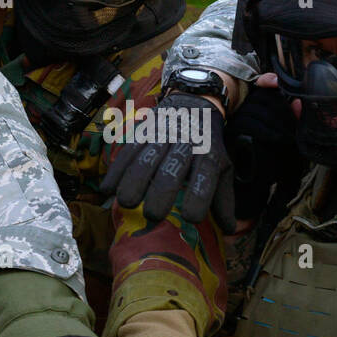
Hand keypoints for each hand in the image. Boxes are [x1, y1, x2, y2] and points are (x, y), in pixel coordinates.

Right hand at [100, 91, 235, 231]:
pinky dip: (116, 171)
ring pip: (145, 159)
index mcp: (209, 155)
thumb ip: (224, 200)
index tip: (190, 218)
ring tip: (125, 203)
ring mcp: (162, 136)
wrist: (194, 105)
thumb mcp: (222, 168)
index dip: (198, 197)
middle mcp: (186, 144)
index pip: (206, 175)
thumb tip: (229, 231)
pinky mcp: (142, 133)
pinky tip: (107, 189)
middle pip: (172, 169)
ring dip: (133, 182)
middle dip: (161, 193)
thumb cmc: (207, 147)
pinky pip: (127, 152)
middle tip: (152, 215)